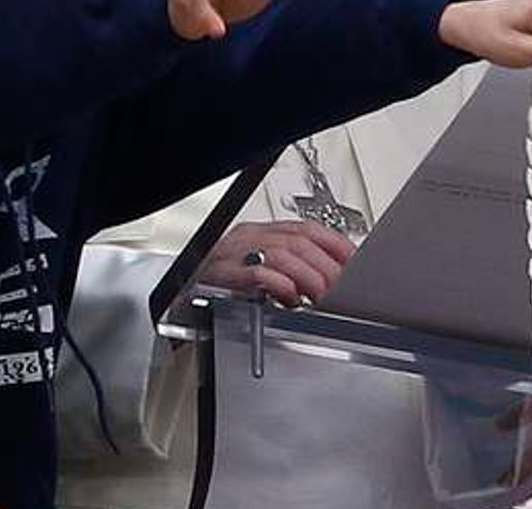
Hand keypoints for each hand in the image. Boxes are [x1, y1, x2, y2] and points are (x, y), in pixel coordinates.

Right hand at [193, 219, 353, 306]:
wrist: (176, 303)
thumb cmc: (218, 289)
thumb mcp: (259, 271)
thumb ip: (291, 269)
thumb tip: (331, 277)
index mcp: (260, 233)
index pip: (307, 229)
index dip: (336, 244)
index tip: (355, 262)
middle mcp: (247, 238)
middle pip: (298, 241)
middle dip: (327, 266)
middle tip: (341, 289)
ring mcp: (232, 255)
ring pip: (282, 254)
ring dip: (309, 277)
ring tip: (320, 296)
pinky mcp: (220, 277)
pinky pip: (255, 273)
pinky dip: (280, 285)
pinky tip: (291, 298)